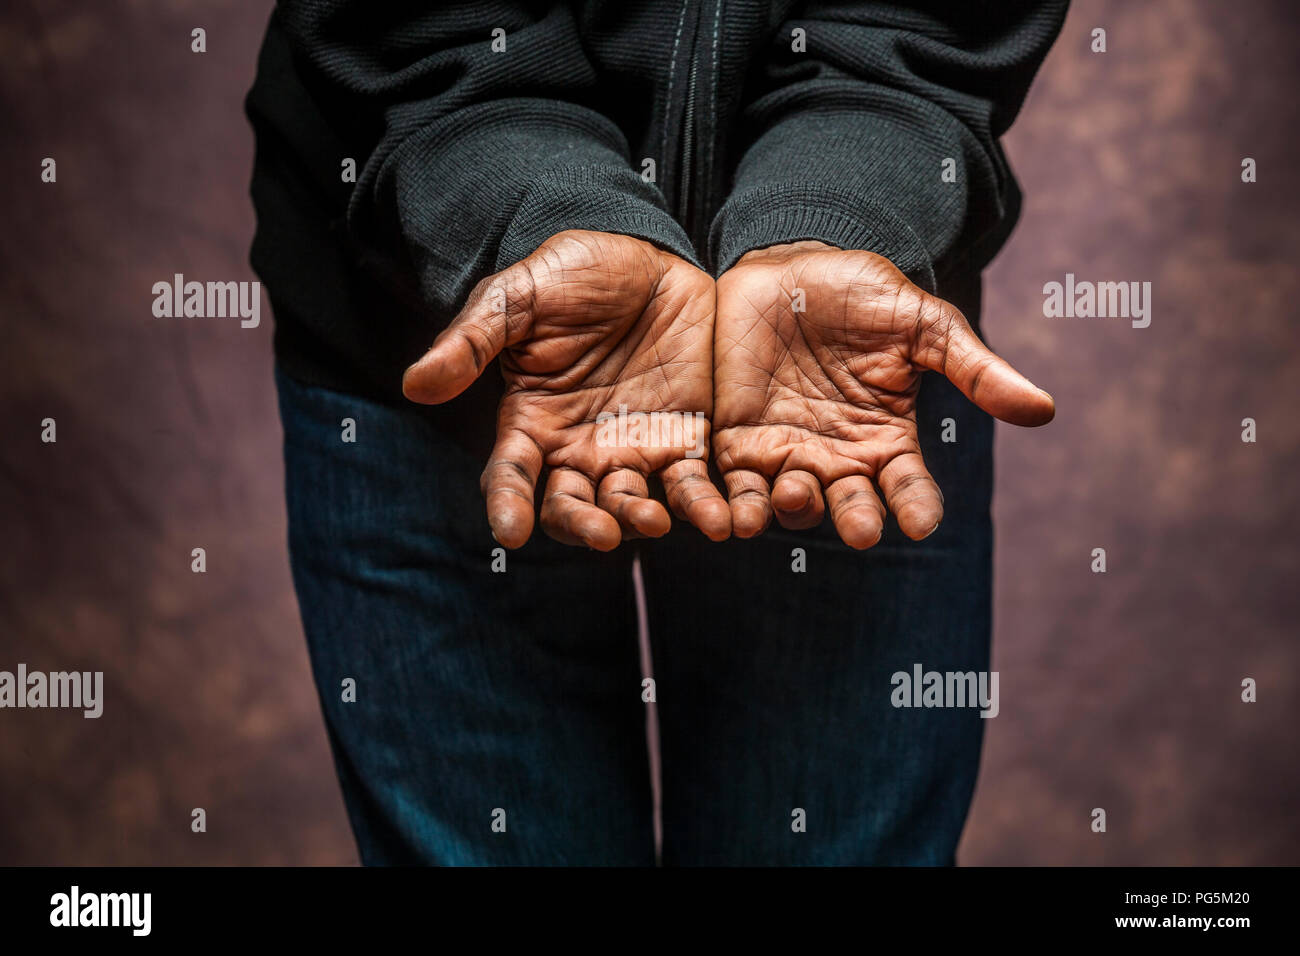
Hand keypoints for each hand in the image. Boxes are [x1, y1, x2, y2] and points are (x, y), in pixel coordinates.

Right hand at [403, 230, 729, 550]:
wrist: (640, 252)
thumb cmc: (568, 274)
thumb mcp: (516, 299)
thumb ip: (473, 342)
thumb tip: (416, 384)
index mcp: (531, 422)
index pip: (512, 475)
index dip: (508, 504)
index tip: (510, 531)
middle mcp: (578, 448)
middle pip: (573, 505)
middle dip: (584, 524)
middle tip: (603, 534)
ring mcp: (633, 447)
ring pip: (632, 502)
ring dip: (642, 519)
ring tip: (656, 521)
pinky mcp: (685, 437)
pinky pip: (693, 482)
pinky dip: (704, 505)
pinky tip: (719, 518)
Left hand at [712, 241, 1054, 548]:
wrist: (788, 265)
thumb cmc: (862, 294)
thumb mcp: (922, 325)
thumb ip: (972, 370)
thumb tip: (1044, 410)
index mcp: (887, 440)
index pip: (908, 486)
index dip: (917, 506)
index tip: (923, 522)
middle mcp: (838, 459)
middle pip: (851, 505)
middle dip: (856, 519)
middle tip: (861, 528)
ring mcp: (785, 455)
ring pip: (791, 502)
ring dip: (791, 509)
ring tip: (795, 498)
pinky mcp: (736, 444)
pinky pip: (736, 487)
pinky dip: (735, 505)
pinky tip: (735, 515)